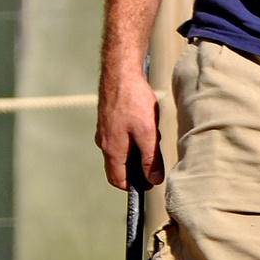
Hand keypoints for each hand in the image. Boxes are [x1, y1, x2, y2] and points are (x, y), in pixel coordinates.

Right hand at [95, 64, 163, 189]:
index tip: (150, 185)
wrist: (120, 73)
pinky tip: (145, 132)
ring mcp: (104, 131)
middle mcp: (104, 143)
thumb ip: (151, 159)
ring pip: (120, 153)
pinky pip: (119, 140)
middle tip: (155, 167)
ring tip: (153, 145)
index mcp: (111, 150)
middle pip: (118, 168)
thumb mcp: (148, 134)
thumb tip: (154, 180)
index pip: (117, 179)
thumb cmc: (133, 101)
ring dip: (135, 156)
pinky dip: (132, 143)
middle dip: (136, 172)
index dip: (134, 186)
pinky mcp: (108, 121)